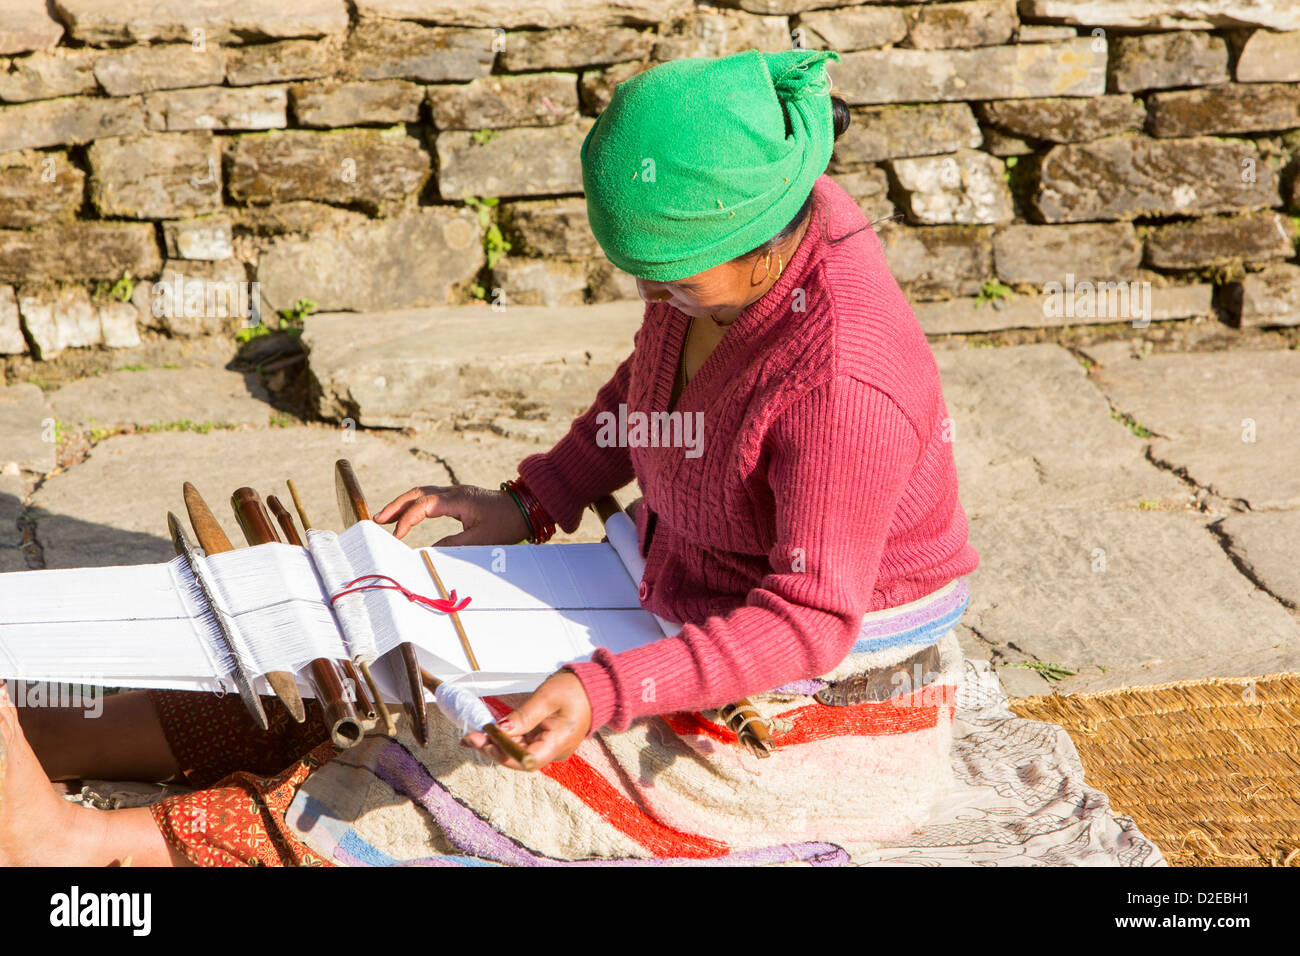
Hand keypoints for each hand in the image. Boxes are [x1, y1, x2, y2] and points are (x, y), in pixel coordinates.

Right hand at [374, 484, 529, 544]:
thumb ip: (453, 546)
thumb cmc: (507, 523)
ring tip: (385, 518)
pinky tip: (408, 517)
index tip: (397, 535)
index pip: (424, 505)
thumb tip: (427, 552)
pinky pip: (430, 499)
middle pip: (417, 494)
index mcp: (458, 499)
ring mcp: (456, 494)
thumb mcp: (481, 540)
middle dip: (395, 506)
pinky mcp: (459, 499)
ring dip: (403, 505)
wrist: (527, 508)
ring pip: (422, 494)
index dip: (407, 519)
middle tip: (376, 519)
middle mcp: (454, 492)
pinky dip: (415, 506)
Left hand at [462, 670, 592, 771]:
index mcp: (558, 742)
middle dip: (493, 749)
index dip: (502, 754)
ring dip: (497, 744)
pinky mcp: (547, 740)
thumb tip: (501, 729)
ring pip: (519, 752)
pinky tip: (491, 733)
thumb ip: (524, 716)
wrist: (595, 688)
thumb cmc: (575, 690)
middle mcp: (555, 751)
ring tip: (474, 735)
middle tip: (469, 737)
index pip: (526, 760)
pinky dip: (507, 739)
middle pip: (519, 759)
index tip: (482, 740)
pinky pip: (524, 744)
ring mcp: (551, 747)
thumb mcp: (547, 698)